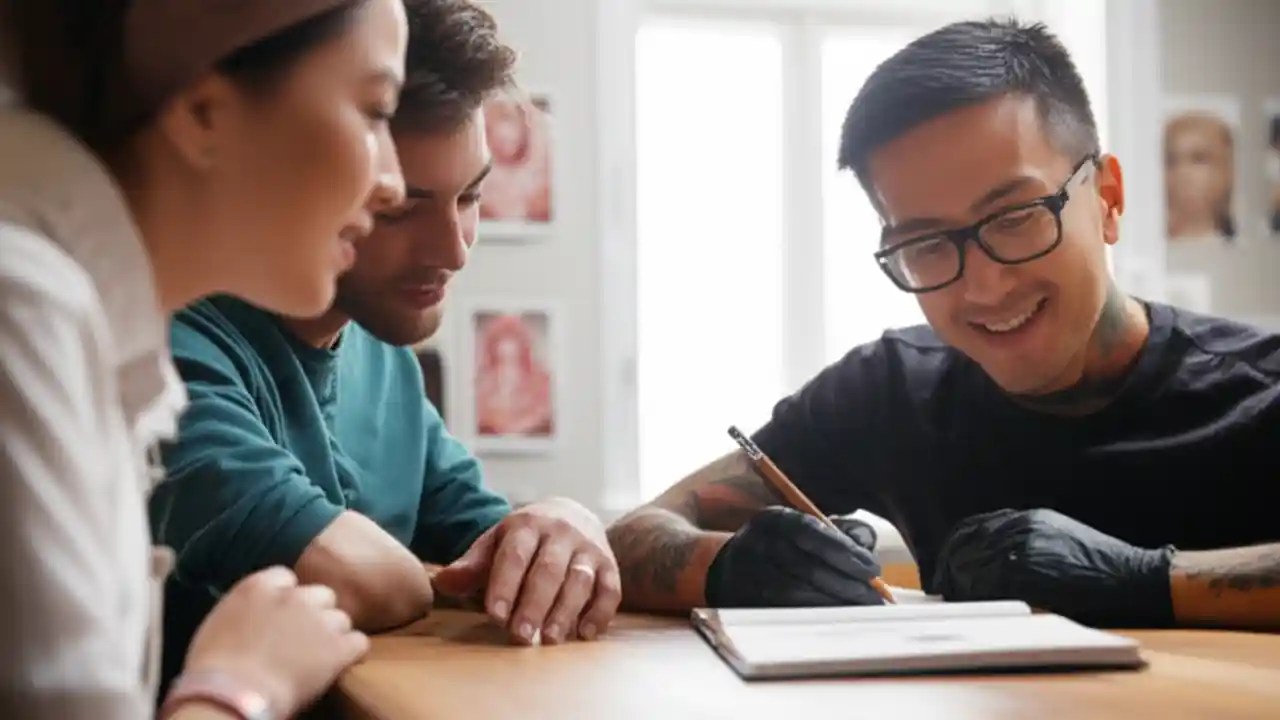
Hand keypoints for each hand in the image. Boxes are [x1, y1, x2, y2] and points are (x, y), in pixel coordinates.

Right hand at [182, 567, 368, 717]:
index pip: (286, 578)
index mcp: (258, 587)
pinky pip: (358, 643)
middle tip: (304, 640)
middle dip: (316, 614)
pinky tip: (337, 668)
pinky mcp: (338, 646)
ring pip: (341, 619)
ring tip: (318, 659)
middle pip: (321, 595)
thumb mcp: (218, 625)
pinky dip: (351, 655)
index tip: (283, 618)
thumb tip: (252, 616)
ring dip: (333, 636)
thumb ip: (244, 610)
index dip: (287, 600)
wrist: (231, 696)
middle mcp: (293, 596)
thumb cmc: (212, 671)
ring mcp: (318, 619)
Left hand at [433, 497, 620, 644]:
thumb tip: (441, 582)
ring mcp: (588, 548)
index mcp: (527, 525)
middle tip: (520, 636)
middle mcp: (561, 533)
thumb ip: (472, 565)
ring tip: (549, 640)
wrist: (572, 514)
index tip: (495, 616)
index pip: (515, 555)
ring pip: (579, 580)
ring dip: (565, 611)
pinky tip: (584, 635)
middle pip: (548, 570)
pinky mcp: (610, 565)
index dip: (505, 585)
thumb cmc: (525, 539)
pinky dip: (600, 613)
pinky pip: (610, 589)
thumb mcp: (496, 543)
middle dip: (534, 604)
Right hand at [705, 507, 883, 607]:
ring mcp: (747, 574)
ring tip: (860, 610)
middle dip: (846, 584)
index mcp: (773, 520)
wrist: (725, 567)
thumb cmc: (777, 547)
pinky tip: (834, 617)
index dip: (845, 552)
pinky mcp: (744, 600)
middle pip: (807, 566)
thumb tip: (865, 543)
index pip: (812, 533)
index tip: (873, 569)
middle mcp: (756, 544)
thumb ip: (833, 532)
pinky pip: (784, 611)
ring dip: (833, 603)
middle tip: (874, 598)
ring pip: (796, 592)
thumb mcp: (798, 528)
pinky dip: (813, 615)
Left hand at [931, 508, 1174, 626]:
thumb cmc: (1102, 569)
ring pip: (970, 561)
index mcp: (1029, 518)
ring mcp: (1022, 545)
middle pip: (965, 542)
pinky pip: (984, 581)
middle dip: (948, 565)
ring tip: (952, 599)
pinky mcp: (1025, 569)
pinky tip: (970, 604)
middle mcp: (1021, 525)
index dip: (954, 547)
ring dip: (956, 582)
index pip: (974, 527)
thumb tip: (990, 564)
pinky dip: (972, 594)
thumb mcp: (1059, 542)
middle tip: (940, 587)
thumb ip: (1026, 545)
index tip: (946, 566)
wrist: (1133, 577)